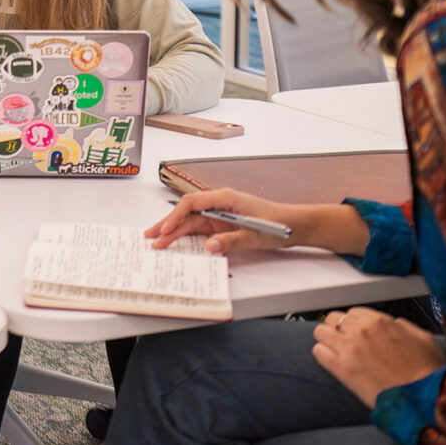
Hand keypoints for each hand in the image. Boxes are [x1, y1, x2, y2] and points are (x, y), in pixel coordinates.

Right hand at [148, 190, 369, 255]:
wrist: (295, 225)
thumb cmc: (278, 224)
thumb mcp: (255, 234)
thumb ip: (231, 240)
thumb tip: (209, 246)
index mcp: (225, 198)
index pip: (193, 203)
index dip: (176, 216)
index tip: (165, 229)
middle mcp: (219, 203)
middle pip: (187, 212)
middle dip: (167, 224)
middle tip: (150, 236)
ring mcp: (220, 214)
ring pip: (190, 221)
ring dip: (173, 231)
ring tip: (156, 240)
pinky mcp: (222, 224)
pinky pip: (199, 229)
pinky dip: (185, 235)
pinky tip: (174, 242)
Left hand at [313, 308, 445, 408]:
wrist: (426, 399)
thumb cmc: (429, 372)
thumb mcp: (424, 339)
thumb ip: (404, 326)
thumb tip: (393, 324)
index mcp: (380, 321)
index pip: (353, 312)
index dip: (355, 323)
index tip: (357, 332)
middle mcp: (361, 330)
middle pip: (334, 319)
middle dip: (338, 329)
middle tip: (344, 341)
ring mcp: (349, 349)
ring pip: (320, 332)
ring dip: (327, 340)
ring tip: (335, 350)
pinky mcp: (342, 370)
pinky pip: (318, 353)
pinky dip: (323, 355)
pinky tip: (331, 361)